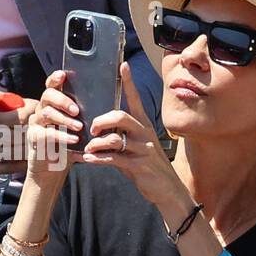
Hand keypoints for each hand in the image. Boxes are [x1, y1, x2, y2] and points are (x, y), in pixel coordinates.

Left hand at [0, 90, 38, 175]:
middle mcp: (36, 134)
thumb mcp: (15, 102)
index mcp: (34, 116)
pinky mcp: (28, 166)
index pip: (14, 118)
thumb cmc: (24, 115)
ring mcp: (33, 152)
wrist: (45, 134)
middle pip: (7, 138)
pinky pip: (8, 168)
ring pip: (5, 154)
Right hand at [25, 69, 82, 189]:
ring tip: (79, 126)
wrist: (53, 170)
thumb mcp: (79, 130)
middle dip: (63, 100)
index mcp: (53, 105)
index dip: (55, 79)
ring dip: (64, 119)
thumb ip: (86, 118)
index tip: (63, 74)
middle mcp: (42, 110)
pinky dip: (61, 136)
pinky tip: (74, 140)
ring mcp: (36, 123)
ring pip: (47, 113)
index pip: (51, 86)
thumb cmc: (69, 147)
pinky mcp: (34, 138)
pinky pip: (46, 133)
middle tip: (77, 110)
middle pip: (47, 96)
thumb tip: (110, 108)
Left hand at [82, 62, 184, 211]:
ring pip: (115, 139)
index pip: (135, 100)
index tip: (123, 65)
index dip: (129, 83)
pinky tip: (88, 160)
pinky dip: (98, 159)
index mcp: (144, 125)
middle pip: (120, 116)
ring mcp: (143, 149)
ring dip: (97, 143)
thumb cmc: (148, 167)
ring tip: (88, 149)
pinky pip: (114, 159)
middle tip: (93, 130)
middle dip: (101, 121)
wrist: (167, 190)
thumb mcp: (136, 148)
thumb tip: (98, 132)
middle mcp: (145, 134)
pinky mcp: (139, 165)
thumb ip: (120, 138)